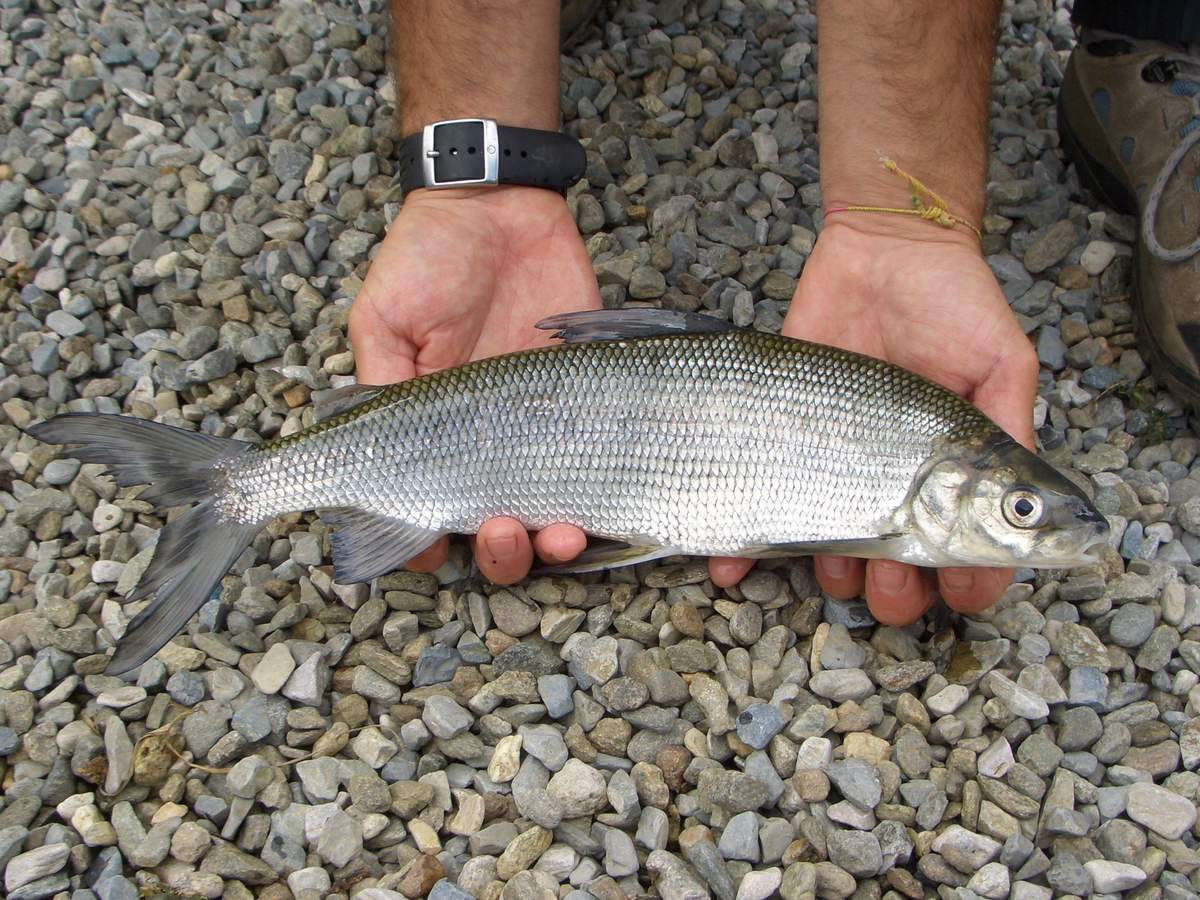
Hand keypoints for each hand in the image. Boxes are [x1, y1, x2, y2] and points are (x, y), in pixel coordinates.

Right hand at [349, 186, 600, 582]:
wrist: (501, 203)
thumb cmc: (430, 258)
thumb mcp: (384, 322)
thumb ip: (381, 391)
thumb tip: (365, 474)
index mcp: (436, 432)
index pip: (430, 508)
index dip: (427, 542)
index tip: (432, 550)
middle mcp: (491, 441)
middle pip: (496, 528)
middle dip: (499, 552)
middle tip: (500, 532)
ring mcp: (545, 426)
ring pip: (552, 513)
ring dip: (551, 543)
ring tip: (559, 536)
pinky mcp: (594, 400)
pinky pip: (603, 465)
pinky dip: (603, 503)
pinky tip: (597, 512)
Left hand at [713, 218, 1037, 622]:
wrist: (879, 249)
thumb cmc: (950, 301)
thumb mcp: (999, 359)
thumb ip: (1006, 426)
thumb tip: (1021, 504)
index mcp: (951, 476)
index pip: (965, 553)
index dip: (969, 584)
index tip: (962, 594)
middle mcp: (891, 484)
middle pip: (897, 571)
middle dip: (897, 593)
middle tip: (894, 576)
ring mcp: (833, 471)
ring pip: (831, 557)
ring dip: (832, 577)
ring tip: (835, 568)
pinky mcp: (780, 447)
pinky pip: (760, 512)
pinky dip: (741, 551)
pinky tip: (733, 566)